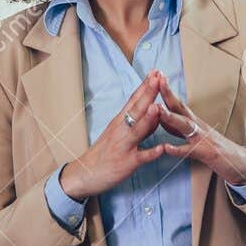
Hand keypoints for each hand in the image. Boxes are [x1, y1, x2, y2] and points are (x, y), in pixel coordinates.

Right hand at [58, 71, 176, 198]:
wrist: (84, 174)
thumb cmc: (103, 153)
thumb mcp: (118, 134)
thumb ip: (138, 124)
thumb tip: (155, 113)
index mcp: (119, 122)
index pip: (133, 99)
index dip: (144, 85)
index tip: (154, 72)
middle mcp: (120, 130)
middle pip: (136, 109)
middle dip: (148, 93)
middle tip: (158, 77)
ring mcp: (123, 146)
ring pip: (137, 130)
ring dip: (148, 118)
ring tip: (158, 106)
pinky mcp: (126, 163)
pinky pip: (140, 157)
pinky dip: (151, 153)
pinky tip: (161, 149)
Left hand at [155, 73, 245, 185]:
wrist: (239, 162)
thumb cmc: (213, 148)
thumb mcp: (194, 134)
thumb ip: (177, 127)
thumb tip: (160, 118)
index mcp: (193, 121)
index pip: (177, 102)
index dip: (166, 90)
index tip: (154, 75)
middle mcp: (198, 125)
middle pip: (181, 107)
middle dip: (167, 93)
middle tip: (156, 80)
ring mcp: (202, 138)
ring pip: (185, 125)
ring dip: (170, 116)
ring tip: (157, 108)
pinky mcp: (206, 153)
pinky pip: (190, 151)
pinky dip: (178, 149)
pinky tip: (166, 148)